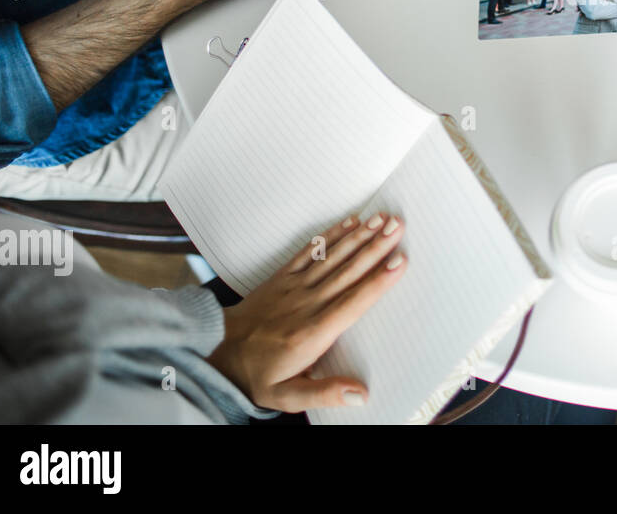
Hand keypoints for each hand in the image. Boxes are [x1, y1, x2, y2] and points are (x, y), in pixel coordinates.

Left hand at [207, 213, 406, 411]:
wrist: (217, 353)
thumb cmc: (257, 376)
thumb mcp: (287, 396)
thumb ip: (324, 393)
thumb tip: (361, 394)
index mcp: (312, 333)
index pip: (352, 303)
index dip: (377, 281)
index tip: (399, 262)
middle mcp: (306, 305)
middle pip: (347, 272)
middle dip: (375, 248)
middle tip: (398, 227)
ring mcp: (294, 287)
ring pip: (332, 258)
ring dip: (359, 237)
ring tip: (382, 220)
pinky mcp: (282, 276)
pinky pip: (310, 252)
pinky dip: (330, 236)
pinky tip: (350, 222)